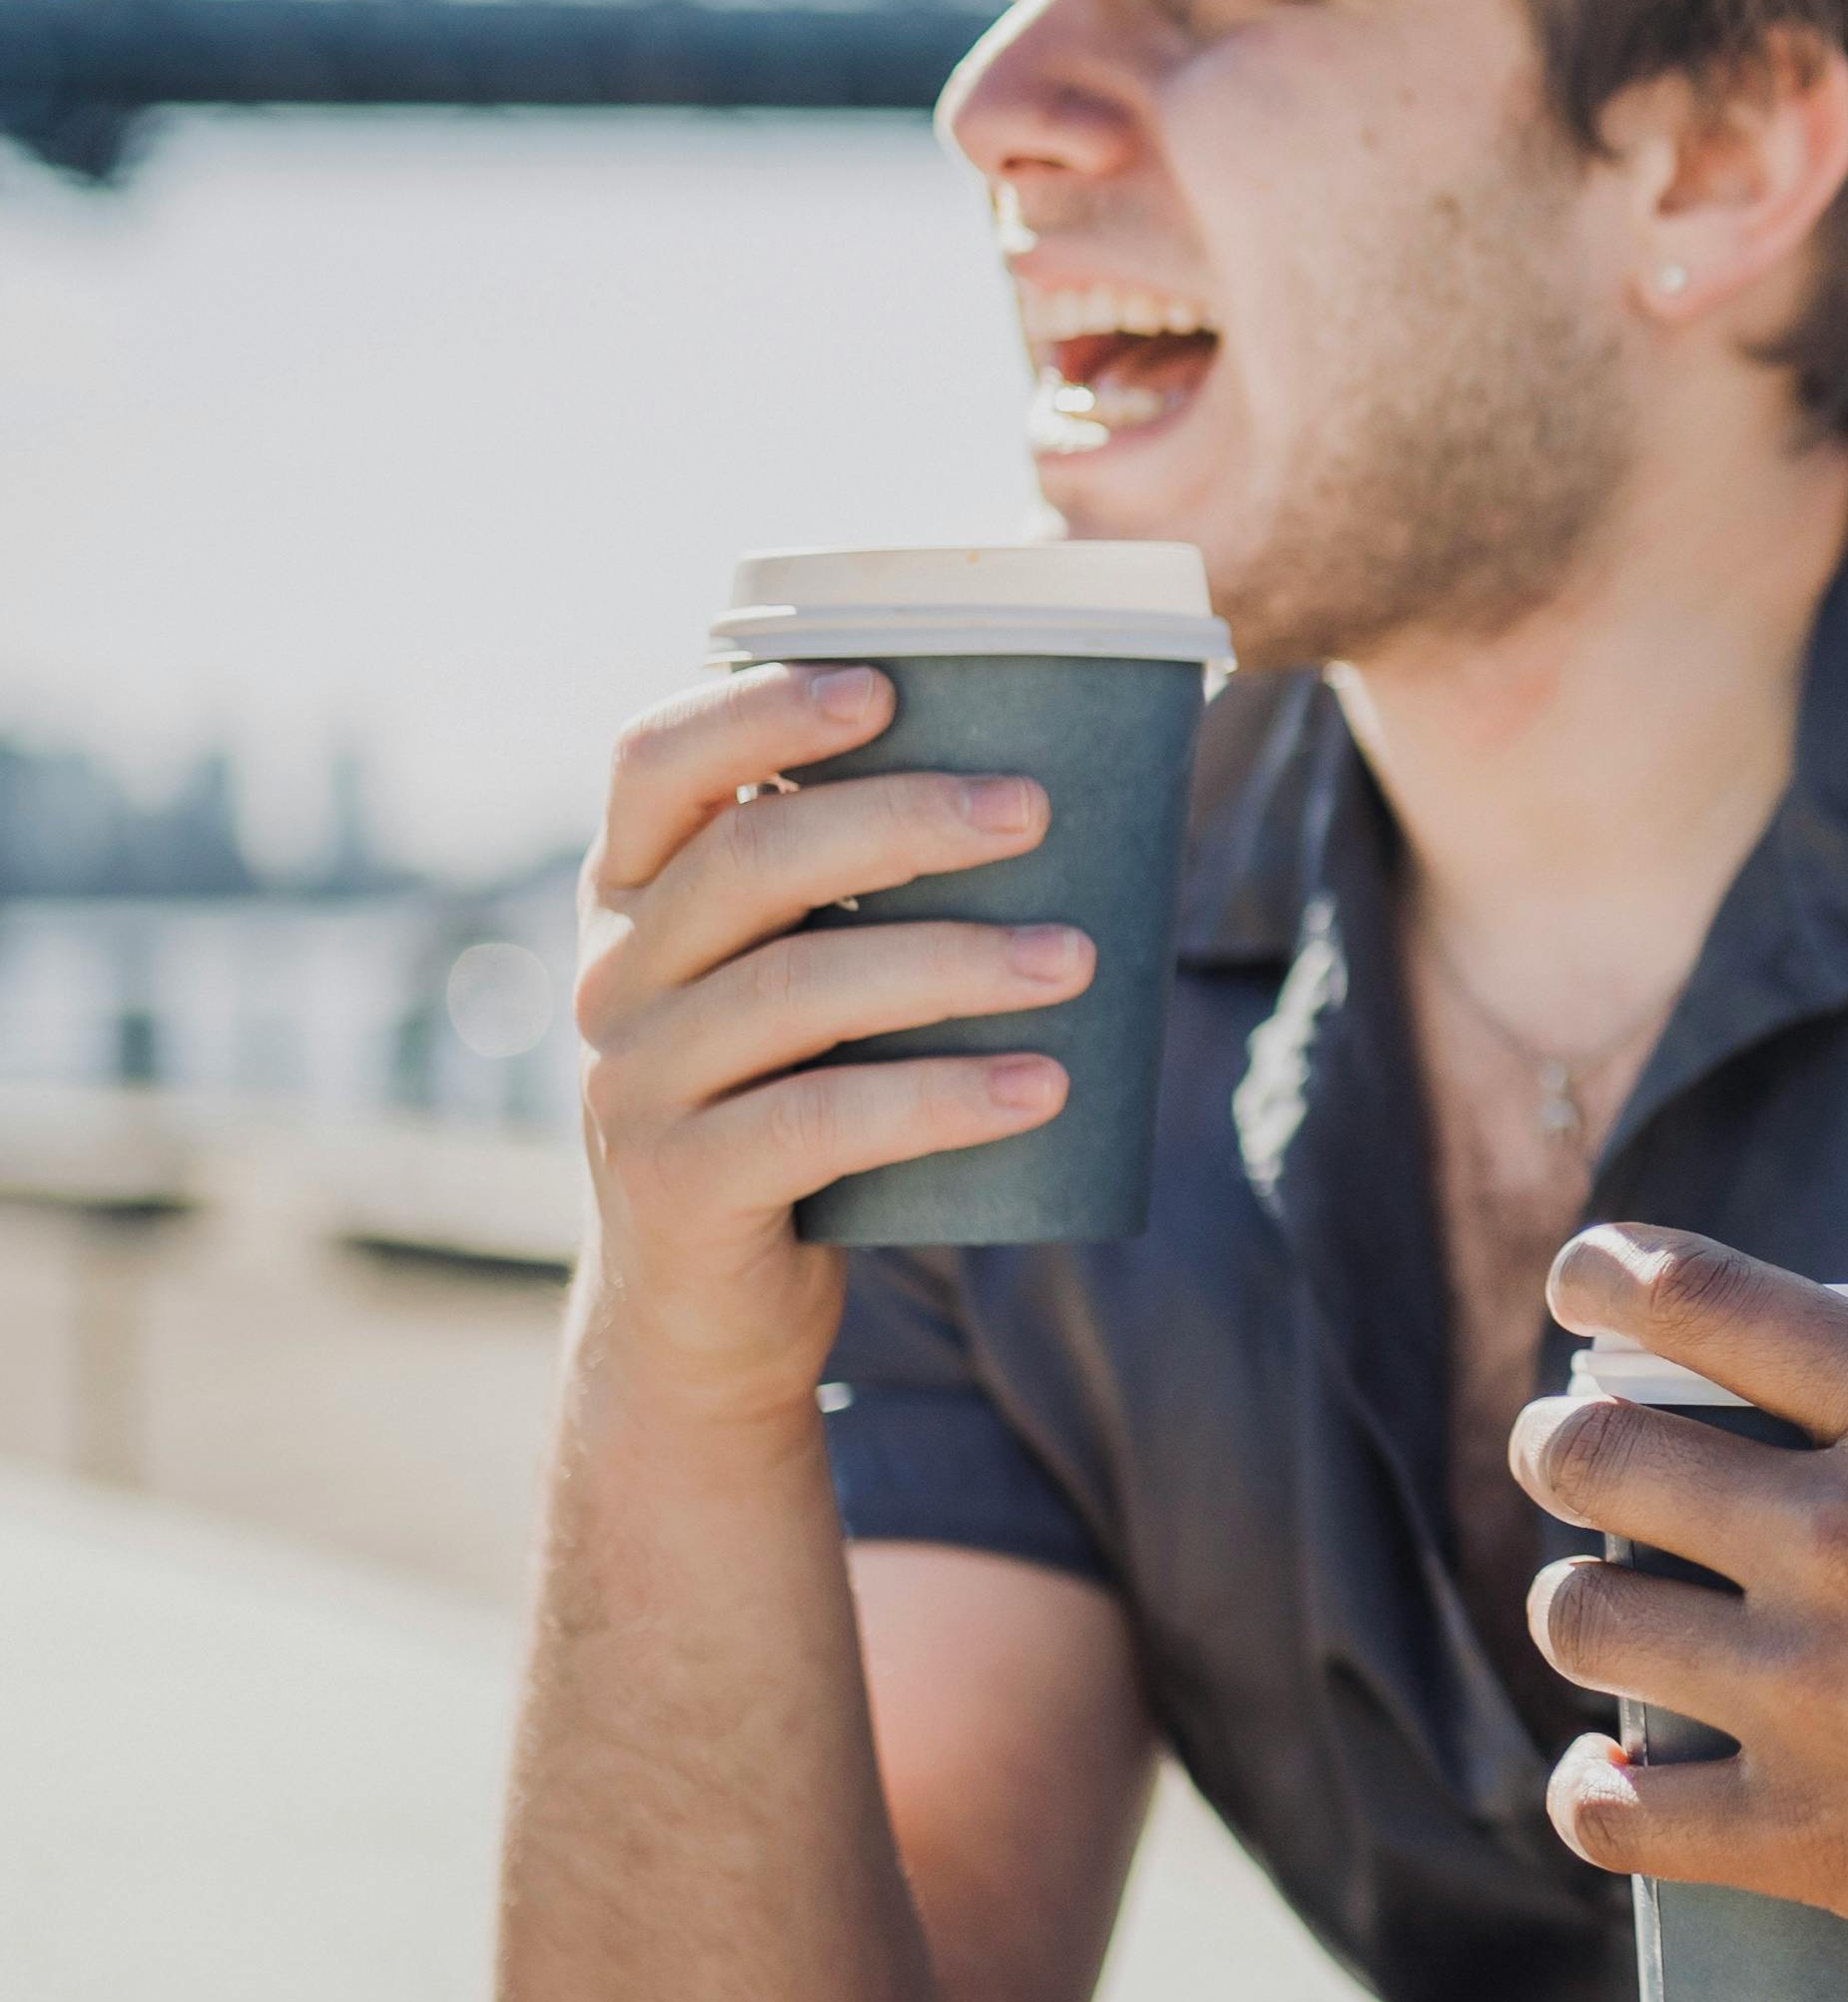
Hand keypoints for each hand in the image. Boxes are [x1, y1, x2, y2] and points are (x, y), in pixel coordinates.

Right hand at [567, 662, 1090, 1419]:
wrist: (705, 1313)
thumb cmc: (794, 1104)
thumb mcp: (800, 985)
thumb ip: (856, 898)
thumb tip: (1057, 786)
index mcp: (635, 897)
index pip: (655, 763)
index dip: (758, 710)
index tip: (887, 687)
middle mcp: (615, 976)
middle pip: (750, 858)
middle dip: (902, 820)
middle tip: (1036, 810)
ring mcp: (635, 1081)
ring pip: (798, 987)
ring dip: (953, 961)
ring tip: (1077, 959)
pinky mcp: (682, 1184)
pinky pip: (824, 1122)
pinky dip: (944, 1098)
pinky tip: (1043, 1088)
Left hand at [1508, 1228, 1847, 2001]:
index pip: (1717, 1304)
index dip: (1616, 1271)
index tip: (1585, 1275)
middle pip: (1609, 1454)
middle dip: (1562, 1441)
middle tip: (1572, 1452)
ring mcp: (1816, 1695)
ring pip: (1585, 1619)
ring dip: (1572, 1603)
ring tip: (1594, 1609)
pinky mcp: (1813, 1840)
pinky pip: (1618, 1816)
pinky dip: (1588, 1796)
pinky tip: (1598, 1779)